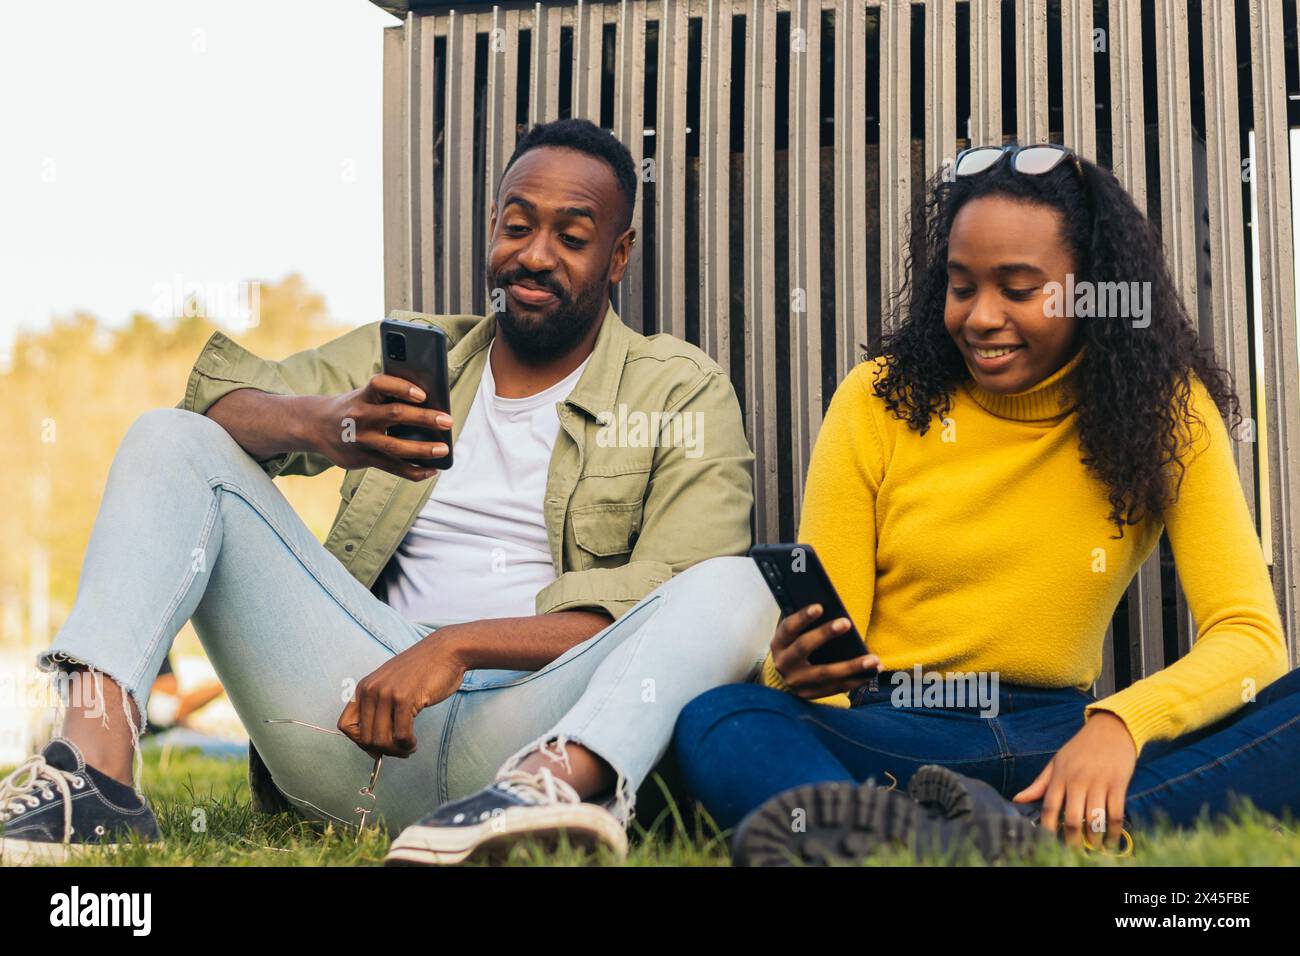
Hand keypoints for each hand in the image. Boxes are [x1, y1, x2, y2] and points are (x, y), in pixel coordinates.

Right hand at [307, 373, 452, 481]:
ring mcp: (361, 439)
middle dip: (425, 418)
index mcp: (363, 395)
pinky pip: (392, 468)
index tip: (422, 394)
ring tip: (443, 449)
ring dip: (423, 449)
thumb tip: (429, 405)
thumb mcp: (363, 396)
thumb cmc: (352, 407)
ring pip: (396, 447)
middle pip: (395, 415)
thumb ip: (388, 399)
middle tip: (448, 421)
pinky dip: (414, 471)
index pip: (381, 385)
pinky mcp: (362, 459)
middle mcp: (360, 416)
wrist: (314, 426)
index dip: (402, 388)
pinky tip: (432, 470)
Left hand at [337, 631, 467, 757]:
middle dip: (382, 750)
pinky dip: (407, 745)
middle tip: (398, 750)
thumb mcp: (391, 685)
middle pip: (364, 738)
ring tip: (408, 747)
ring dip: (395, 750)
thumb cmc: (422, 671)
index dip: (359, 742)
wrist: (445, 651)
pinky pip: (400, 735)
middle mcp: (370, 690)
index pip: (345, 726)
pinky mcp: (405, 699)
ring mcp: (387, 694)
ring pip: (381, 740)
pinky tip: (413, 742)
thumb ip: (379, 708)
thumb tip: (373, 745)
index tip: (377, 748)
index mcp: (363, 687)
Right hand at [770, 603, 878, 698]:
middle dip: (824, 634)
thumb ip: (804, 625)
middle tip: (846, 623)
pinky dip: (856, 680)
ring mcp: (797, 681)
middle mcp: (785, 663)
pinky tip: (872, 672)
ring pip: (825, 673)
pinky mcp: (811, 694)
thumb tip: (830, 608)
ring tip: (874, 659)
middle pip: (803, 647)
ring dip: (851, 666)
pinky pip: (836, 688)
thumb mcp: (792, 636)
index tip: (819, 607)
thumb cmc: (794, 648)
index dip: (802, 618)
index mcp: (779, 644)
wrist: (783, 681)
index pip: (788, 628)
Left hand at [1012, 710, 1137, 849]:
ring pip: (1095, 820)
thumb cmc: (1081, 747)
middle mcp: (1078, 780)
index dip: (1047, 828)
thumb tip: (1017, 799)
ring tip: (1093, 849)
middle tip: (1074, 853)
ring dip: (1095, 840)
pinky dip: (1114, 831)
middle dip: (1073, 841)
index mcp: (1060, 776)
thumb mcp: (1056, 762)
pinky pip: (1116, 814)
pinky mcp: (1118, 784)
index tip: (1047, 843)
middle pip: (1073, 819)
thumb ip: (1039, 784)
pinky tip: (1111, 840)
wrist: (1112, 728)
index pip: (1049, 807)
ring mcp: (1099, 782)